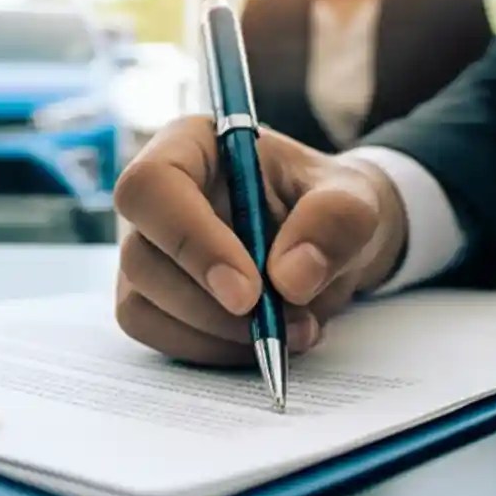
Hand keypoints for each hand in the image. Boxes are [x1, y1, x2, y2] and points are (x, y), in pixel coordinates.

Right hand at [112, 116, 408, 365]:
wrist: (324, 241)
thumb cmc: (326, 205)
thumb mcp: (354, 198)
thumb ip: (335, 221)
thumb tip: (291, 278)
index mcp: (189, 146)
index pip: (151, 186)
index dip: (190, 241)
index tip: (248, 292)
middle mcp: (154, 198)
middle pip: (140, 255)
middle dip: (212, 305)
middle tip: (285, 322)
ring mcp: (144, 250)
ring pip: (141, 304)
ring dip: (216, 333)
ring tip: (290, 329)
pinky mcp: (149, 297)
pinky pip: (157, 335)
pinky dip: (209, 349)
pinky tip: (256, 339)